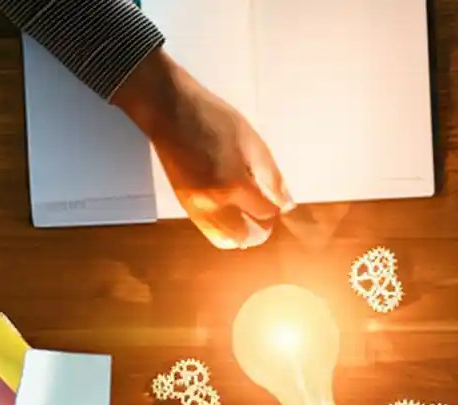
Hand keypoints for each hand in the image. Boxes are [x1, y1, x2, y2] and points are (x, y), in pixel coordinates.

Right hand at [115, 51, 291, 249]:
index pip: (265, 214)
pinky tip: (230, 211)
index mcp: (234, 184)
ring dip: (242, 233)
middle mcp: (214, 203)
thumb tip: (286, 203)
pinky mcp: (185, 205)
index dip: (275, 208)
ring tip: (248, 214)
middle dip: (261, 228)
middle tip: (265, 210)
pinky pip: (209, 231)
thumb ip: (271, 176)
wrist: (170, 111)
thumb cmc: (210, 118)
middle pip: (246, 237)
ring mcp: (196, 207)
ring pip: (226, 240)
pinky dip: (225, 229)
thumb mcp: (251, 141)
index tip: (276, 199)